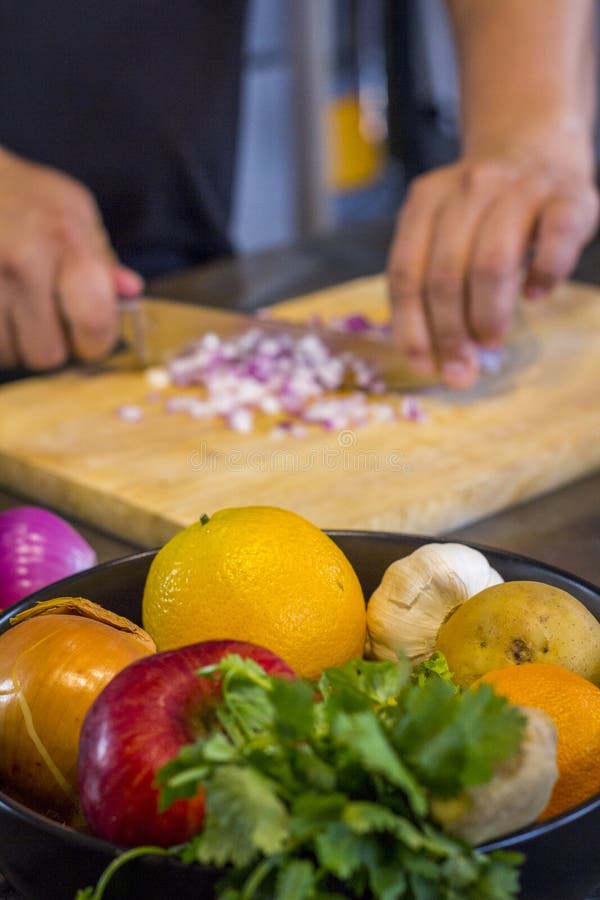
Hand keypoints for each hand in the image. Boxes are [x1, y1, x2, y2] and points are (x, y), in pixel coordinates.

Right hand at [0, 149, 142, 370]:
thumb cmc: (27, 200)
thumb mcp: (76, 214)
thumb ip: (104, 262)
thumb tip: (130, 291)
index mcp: (65, 241)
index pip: (94, 323)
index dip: (95, 342)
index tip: (88, 334)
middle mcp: (22, 262)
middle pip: (47, 356)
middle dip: (50, 345)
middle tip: (45, 316)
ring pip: (10, 357)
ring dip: (16, 343)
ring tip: (14, 305)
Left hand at [387, 156, 598, 387]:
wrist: (537, 148)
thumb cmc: (485, 214)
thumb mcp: (445, 234)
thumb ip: (433, 287)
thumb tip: (436, 363)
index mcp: (425, 202)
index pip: (405, 273)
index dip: (411, 327)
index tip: (423, 367)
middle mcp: (467, 189)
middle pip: (445, 274)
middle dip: (450, 333)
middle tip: (462, 369)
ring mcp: (518, 189)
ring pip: (492, 262)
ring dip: (488, 314)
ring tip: (491, 343)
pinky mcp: (566, 196)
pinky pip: (554, 242)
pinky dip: (543, 276)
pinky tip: (535, 295)